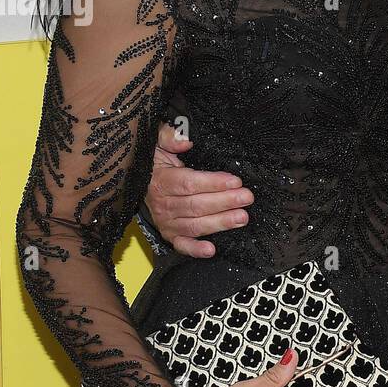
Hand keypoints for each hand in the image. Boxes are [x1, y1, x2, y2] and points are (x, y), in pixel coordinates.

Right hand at [147, 119, 252, 256]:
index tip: (235, 181)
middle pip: (196, 205)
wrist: (141, 181)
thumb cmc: (156, 161)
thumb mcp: (158, 142)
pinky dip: (195, 250)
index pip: (189, 183)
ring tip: (241, 218)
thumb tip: (185, 140)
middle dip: (224, 202)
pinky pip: (182, 245)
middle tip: (246, 198)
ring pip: (194, 225)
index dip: (213, 183)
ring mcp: (166, 222)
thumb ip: (169, 136)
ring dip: (219, 223)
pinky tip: (212, 250)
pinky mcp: (170, 235)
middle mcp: (162, 204)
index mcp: (161, 180)